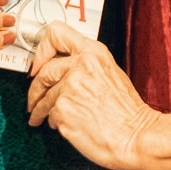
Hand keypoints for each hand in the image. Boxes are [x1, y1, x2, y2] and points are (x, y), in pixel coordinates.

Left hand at [26, 22, 162, 169]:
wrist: (136, 135)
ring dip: (40, 109)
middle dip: (35, 89)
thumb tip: (62, 70)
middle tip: (34, 99)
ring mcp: (69, 87)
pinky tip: (61, 126)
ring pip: (44, 96)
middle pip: (44, 71)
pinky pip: (49, 114)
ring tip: (41, 118)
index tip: (39, 63)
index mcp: (94, 53)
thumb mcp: (111, 73)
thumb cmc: (127, 111)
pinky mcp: (63, 109)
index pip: (56, 34)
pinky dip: (52, 121)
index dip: (42, 50)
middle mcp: (80, 66)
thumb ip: (86, 66)